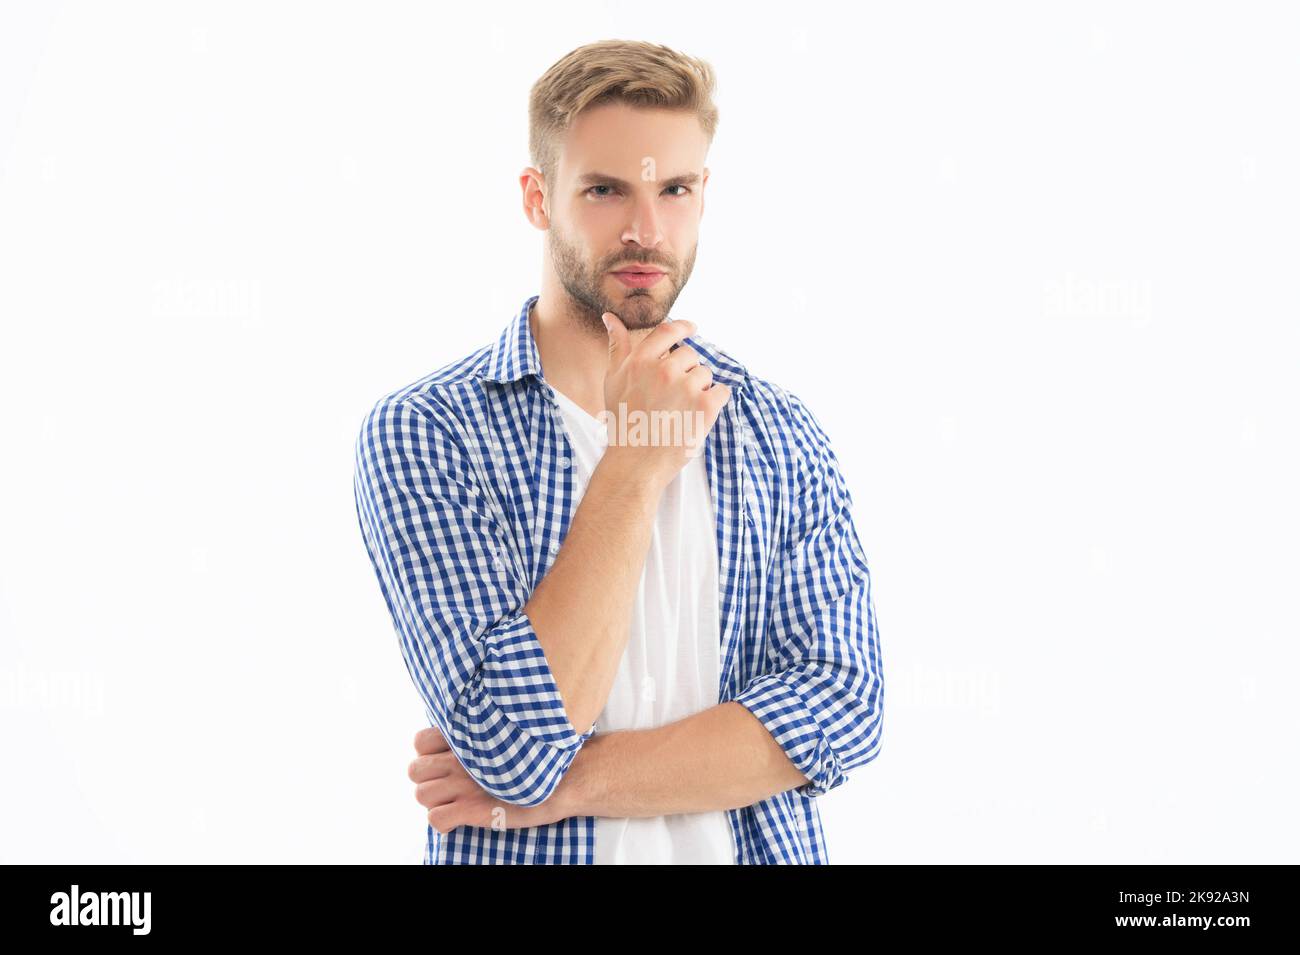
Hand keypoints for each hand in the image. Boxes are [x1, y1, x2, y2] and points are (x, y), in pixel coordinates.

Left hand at [408, 726, 576, 832]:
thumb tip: (468, 738)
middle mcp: (461, 759)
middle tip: (450, 785)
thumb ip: (484, 734)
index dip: (428, 754)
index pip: (420, 741)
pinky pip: (435, 819)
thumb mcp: (509, 734)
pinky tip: (462, 819)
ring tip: (457, 802)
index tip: (446, 761)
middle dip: (428, 780)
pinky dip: (445, 822)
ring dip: (436, 801)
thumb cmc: (542, 756)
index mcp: (468, 737)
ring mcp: (464, 784)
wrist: (567, 777)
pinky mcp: (471, 809)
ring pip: (421, 795)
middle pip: (414, 770)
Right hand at [601, 312, 731, 489]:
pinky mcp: (705, 406)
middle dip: (687, 372)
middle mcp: (663, 370)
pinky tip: (699, 414)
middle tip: (673, 397)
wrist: (636, 462)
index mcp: (640, 361)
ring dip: (700, 388)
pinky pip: (722, 391)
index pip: (669, 331)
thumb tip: (610, 317)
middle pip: (691, 355)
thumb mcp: (613, 380)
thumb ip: (617, 346)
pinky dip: (716, 401)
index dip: (683, 327)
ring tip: (681, 410)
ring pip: (706, 374)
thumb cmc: (623, 422)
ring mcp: (686, 387)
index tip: (692, 329)